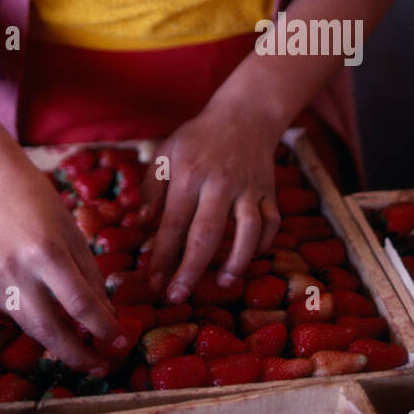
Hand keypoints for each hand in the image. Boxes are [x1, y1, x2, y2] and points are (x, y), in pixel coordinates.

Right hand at [0, 148, 136, 373]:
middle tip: (102, 367)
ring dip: (58, 343)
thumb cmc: (37, 200)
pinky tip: (47, 313)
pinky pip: (14, 312)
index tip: (121, 343)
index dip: (103, 329)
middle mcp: (16, 269)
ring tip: (81, 350)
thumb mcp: (72, 232)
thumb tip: (106, 318)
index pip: (79, 304)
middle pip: (50, 331)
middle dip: (78, 355)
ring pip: (30, 327)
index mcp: (45, 250)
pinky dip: (35, 318)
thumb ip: (89, 276)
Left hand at [139, 103, 282, 303]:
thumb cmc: (197, 140)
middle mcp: (220, 183)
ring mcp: (248, 189)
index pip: (173, 223)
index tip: (151, 283)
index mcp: (189, 174)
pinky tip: (247, 260)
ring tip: (222, 285)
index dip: (161, 256)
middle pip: (206, 234)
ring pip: (246, 231)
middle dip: (190, 271)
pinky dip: (261, 245)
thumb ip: (151, 189)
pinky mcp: (269, 193)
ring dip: (235, 262)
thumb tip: (143, 226)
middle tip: (176, 297)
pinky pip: (270, 225)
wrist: (244, 117)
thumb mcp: (165, 154)